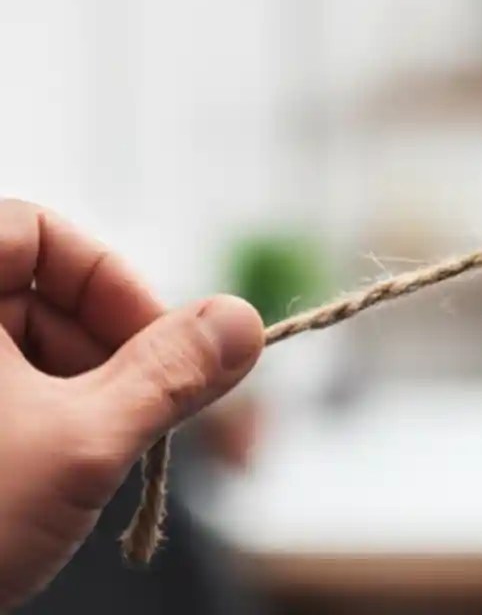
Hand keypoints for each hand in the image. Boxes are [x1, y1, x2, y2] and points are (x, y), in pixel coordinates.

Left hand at [0, 200, 262, 606]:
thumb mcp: (83, 443)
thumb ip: (171, 375)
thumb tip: (241, 321)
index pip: (34, 229)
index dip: (105, 275)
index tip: (153, 344)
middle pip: (34, 290)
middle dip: (104, 345)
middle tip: (140, 410)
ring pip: (23, 346)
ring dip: (84, 389)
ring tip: (95, 453)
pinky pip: (7, 391)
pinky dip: (50, 419)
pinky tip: (62, 470)